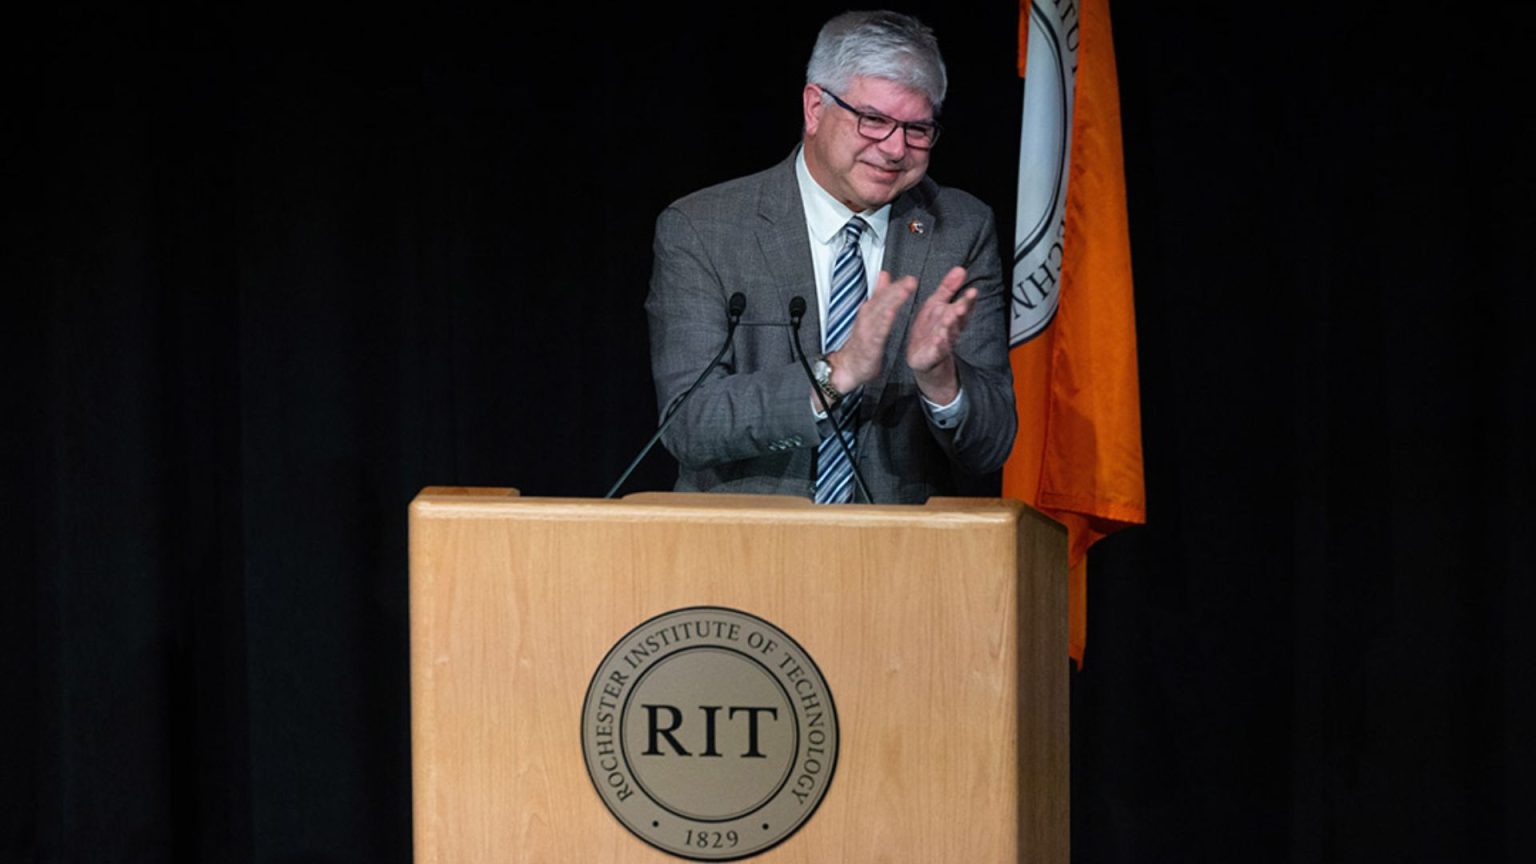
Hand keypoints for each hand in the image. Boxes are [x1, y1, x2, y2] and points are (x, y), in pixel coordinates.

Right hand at [826, 270, 916, 392]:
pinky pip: (877, 331)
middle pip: (882, 300)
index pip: (883, 295)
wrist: (847, 367)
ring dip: (892, 300)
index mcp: (869, 312)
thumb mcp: (870, 317)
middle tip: (910, 280)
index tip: (909, 278)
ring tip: (904, 291)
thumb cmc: (861, 345)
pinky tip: (892, 314)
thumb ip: (878, 296)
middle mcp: (867, 318)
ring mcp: (867, 330)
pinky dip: (884, 321)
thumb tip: (884, 276)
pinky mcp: (868, 344)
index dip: (896, 286)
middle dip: (896, 289)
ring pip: (880, 312)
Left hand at [905, 266, 975, 403]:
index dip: (967, 299)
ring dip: (950, 326)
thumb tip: (960, 269)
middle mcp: (949, 329)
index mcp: (950, 315)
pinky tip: (938, 339)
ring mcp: (942, 342)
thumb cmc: (931, 329)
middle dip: (961, 311)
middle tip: (962, 305)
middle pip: (957, 319)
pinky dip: (938, 345)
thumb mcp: (937, 304)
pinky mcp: (932, 355)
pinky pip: (936, 350)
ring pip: (948, 333)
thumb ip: (948, 287)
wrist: (924, 358)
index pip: (962, 306)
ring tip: (950, 318)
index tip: (972, 291)